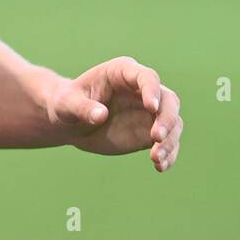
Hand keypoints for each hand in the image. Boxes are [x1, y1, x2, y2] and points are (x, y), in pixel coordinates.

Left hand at [44, 56, 181, 171]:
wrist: (71, 123)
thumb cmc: (66, 105)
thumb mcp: (67, 104)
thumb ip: (82, 108)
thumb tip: (100, 115)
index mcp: (122, 72)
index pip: (146, 77)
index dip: (151, 90)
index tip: (150, 107)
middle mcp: (142, 90)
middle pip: (168, 100)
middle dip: (167, 118)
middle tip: (157, 137)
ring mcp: (149, 112)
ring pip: (173, 123)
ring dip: (170, 141)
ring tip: (156, 159)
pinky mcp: (150, 132)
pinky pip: (168, 142)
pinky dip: (168, 154)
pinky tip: (160, 167)